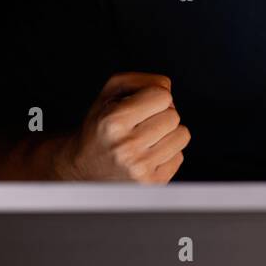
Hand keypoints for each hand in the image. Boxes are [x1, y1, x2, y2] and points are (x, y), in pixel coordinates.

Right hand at [55, 72, 189, 181]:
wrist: (83, 166)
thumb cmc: (100, 126)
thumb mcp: (111, 92)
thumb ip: (143, 80)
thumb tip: (169, 90)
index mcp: (113, 122)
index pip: (163, 96)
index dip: (154, 97)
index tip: (140, 106)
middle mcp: (125, 147)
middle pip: (173, 115)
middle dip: (160, 115)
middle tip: (141, 124)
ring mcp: (139, 169)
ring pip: (182, 135)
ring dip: (167, 134)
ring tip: (146, 139)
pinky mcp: (151, 184)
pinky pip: (179, 156)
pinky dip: (167, 153)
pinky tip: (147, 155)